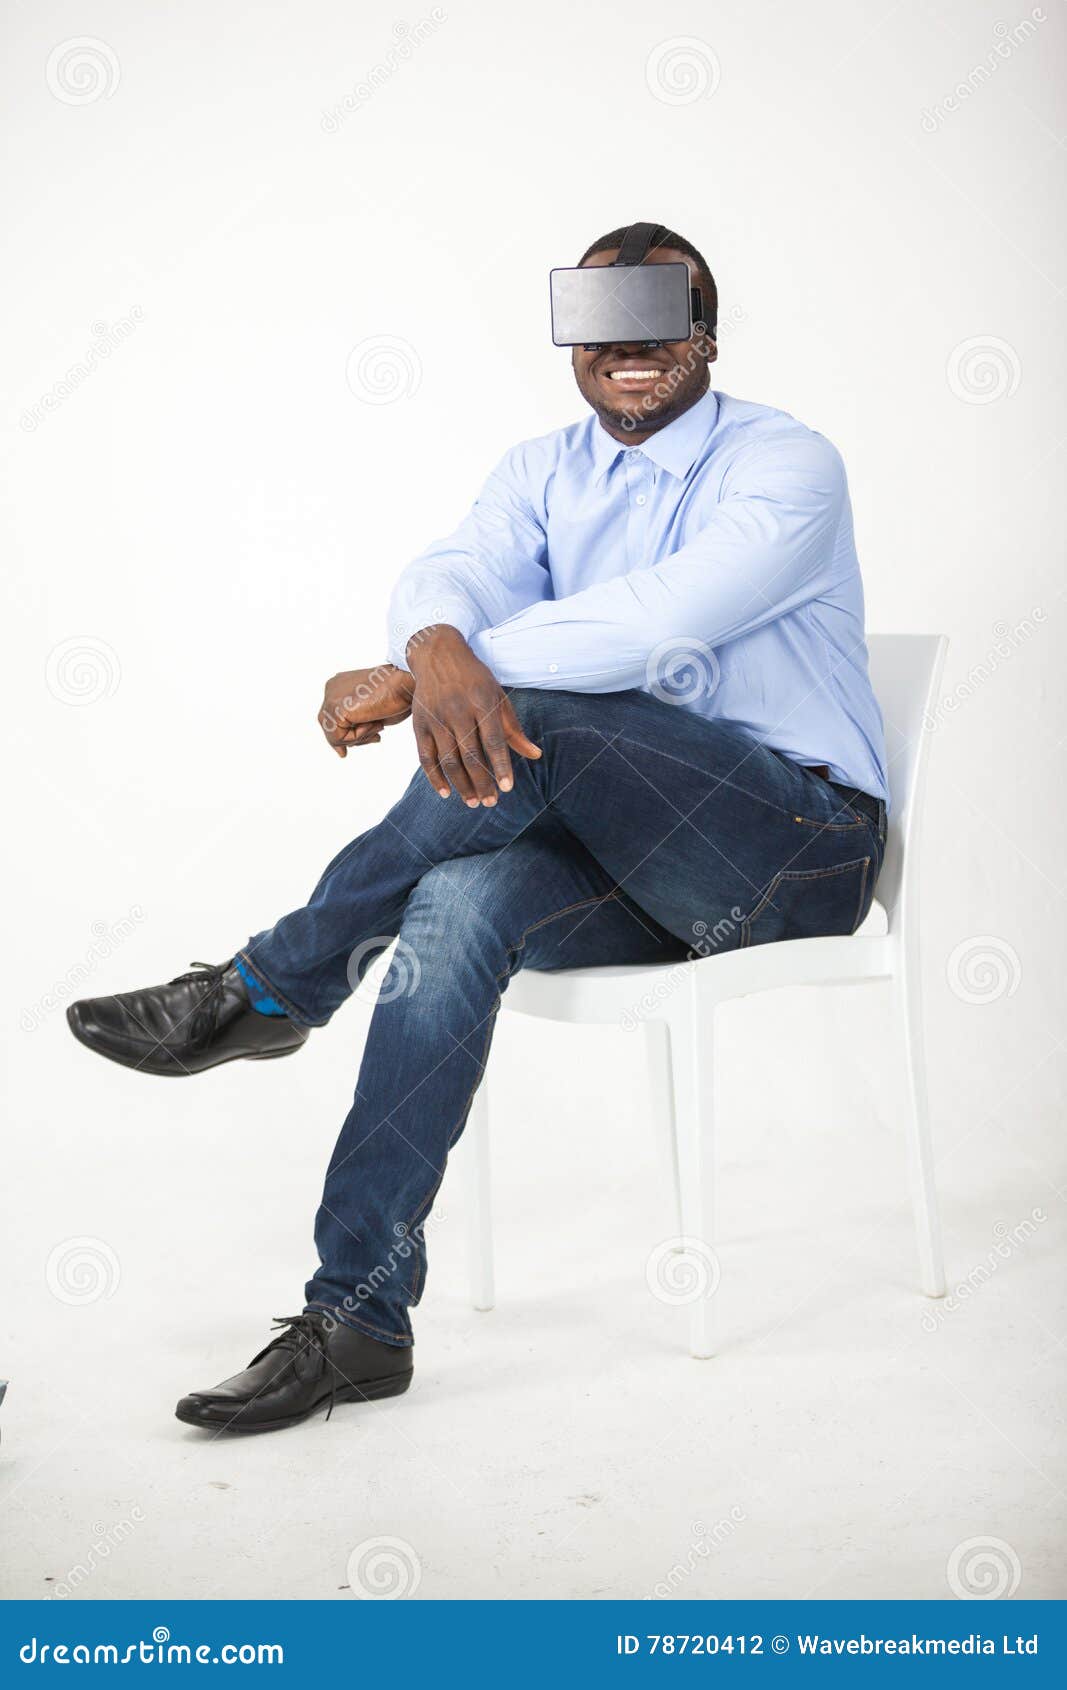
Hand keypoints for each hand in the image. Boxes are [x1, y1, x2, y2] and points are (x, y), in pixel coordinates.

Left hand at [319, 664, 414, 758]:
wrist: (406, 683)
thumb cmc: (397, 696)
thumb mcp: (370, 714)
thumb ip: (353, 727)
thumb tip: (340, 752)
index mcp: (339, 685)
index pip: (335, 719)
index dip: (352, 733)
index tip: (373, 734)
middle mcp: (331, 688)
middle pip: (331, 728)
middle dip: (354, 738)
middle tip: (376, 737)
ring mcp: (331, 697)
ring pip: (334, 735)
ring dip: (360, 737)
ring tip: (378, 724)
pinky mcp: (335, 708)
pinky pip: (339, 737)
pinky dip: (359, 736)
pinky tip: (374, 722)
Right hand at [406, 625, 540, 805]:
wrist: (437, 655)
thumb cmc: (474, 679)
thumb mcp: (498, 697)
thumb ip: (514, 729)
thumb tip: (535, 755)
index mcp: (482, 703)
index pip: (493, 740)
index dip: (500, 766)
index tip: (507, 788)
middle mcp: (457, 711)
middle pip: (470, 755)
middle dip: (481, 782)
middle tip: (490, 802)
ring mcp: (436, 719)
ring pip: (448, 760)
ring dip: (461, 785)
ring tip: (473, 802)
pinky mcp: (419, 725)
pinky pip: (425, 757)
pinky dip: (434, 777)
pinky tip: (445, 793)